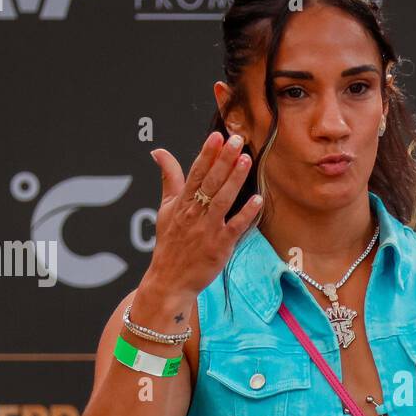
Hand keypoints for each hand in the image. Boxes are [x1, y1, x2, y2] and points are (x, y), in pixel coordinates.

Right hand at [146, 131, 261, 298]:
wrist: (170, 279)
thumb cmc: (170, 243)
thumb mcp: (165, 208)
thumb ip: (169, 178)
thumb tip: (158, 152)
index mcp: (181, 203)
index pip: (195, 173)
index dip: (206, 154)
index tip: (217, 136)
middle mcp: (194, 213)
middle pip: (210, 182)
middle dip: (224, 160)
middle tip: (237, 140)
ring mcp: (207, 230)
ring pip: (223, 200)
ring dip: (235, 180)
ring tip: (246, 160)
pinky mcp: (220, 246)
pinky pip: (235, 227)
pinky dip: (246, 214)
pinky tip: (257, 199)